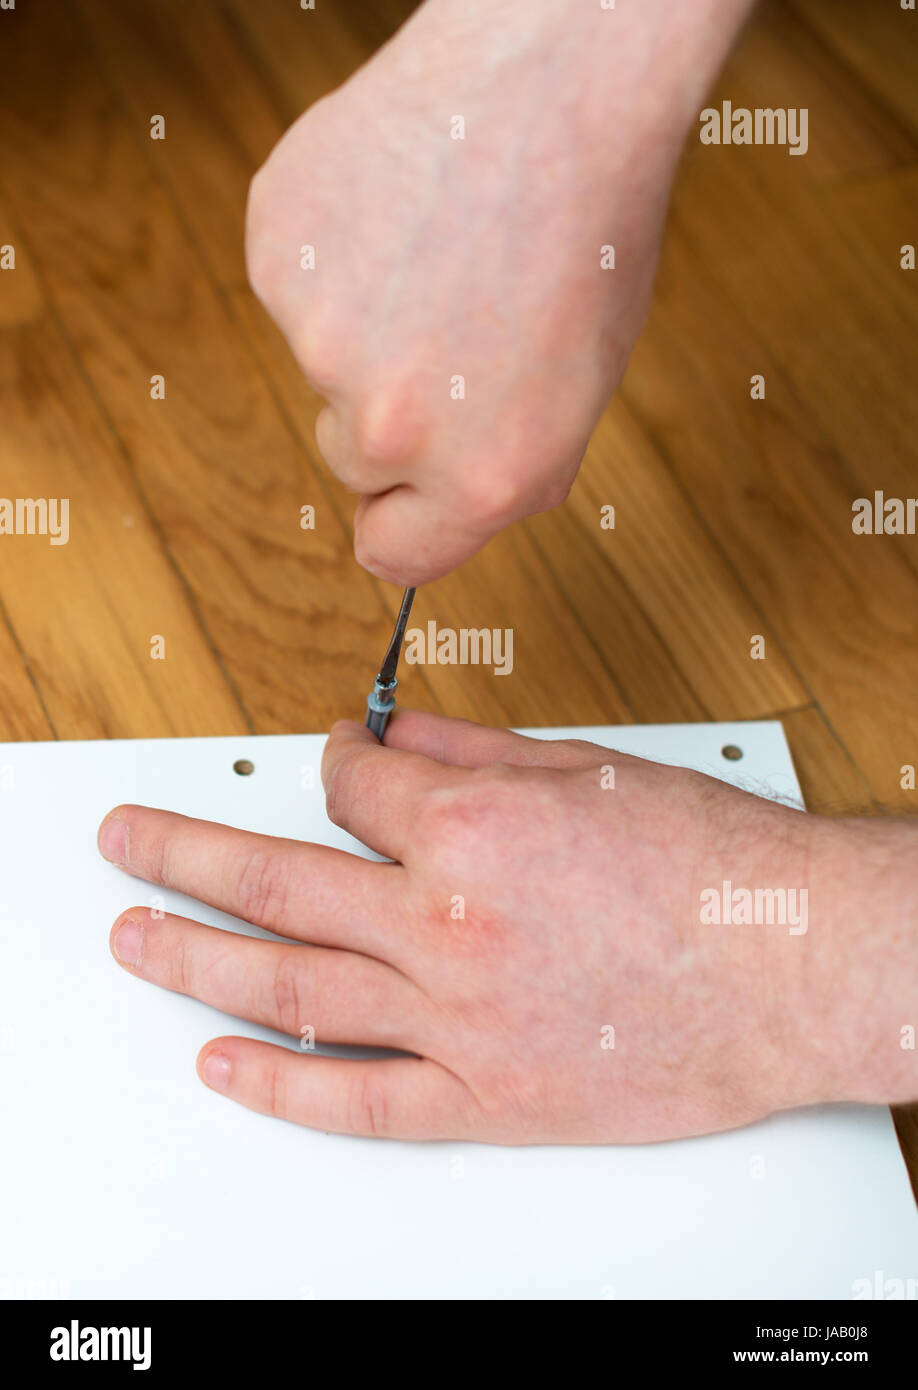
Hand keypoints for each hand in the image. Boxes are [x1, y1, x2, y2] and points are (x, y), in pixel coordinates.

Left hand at [98, 712, 911, 1142]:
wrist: (796, 963)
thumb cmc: (713, 866)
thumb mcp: (586, 768)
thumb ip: (469, 751)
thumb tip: (389, 738)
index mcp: (471, 827)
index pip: (345, 789)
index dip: (326, 768)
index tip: (322, 769)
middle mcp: (446, 921)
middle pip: (274, 879)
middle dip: (182, 852)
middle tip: (128, 841)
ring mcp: (458, 1016)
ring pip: (290, 985)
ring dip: (196, 958)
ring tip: (137, 936)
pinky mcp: (487, 1096)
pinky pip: (358, 1098)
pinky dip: (281, 1084)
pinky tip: (225, 1063)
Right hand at [245, 1, 735, 582]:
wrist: (551, 88)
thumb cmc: (587, 230)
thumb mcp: (580, 390)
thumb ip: (501, 472)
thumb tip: (433, 514)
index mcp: (484, 475)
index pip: (396, 556)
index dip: (401, 521)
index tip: (400, 499)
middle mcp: (396, 428)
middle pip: (353, 462)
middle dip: (389, 413)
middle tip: (447, 329)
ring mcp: (324, 343)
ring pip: (322, 370)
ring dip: (362, 326)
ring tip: (432, 253)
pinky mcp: (278, 263)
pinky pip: (293, 293)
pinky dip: (331, 262)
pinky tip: (393, 214)